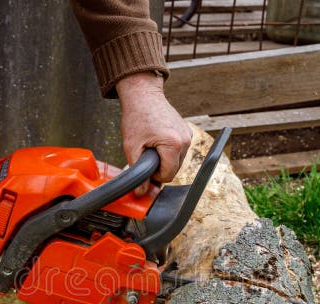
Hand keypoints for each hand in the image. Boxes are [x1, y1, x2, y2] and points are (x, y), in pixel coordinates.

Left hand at [116, 72, 191, 193]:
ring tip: (151, 145)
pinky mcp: (187, 131)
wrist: (143, 95)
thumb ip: (137, 173)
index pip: (168, 175)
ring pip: (177, 161)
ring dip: (164, 159)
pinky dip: (169, 150)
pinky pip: (179, 150)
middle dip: (159, 167)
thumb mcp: (132, 147)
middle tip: (146, 154)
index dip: (154, 176)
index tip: (145, 165)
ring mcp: (188, 135)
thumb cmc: (137, 116)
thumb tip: (141, 193)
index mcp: (173, 145)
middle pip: (174, 169)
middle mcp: (185, 140)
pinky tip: (158, 140)